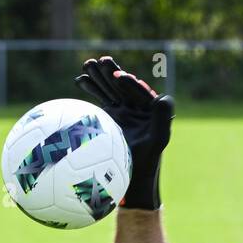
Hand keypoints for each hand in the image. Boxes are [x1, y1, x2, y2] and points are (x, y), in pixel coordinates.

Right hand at [75, 55, 173, 209]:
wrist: (129, 180)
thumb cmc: (145, 164)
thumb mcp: (157, 141)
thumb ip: (163, 119)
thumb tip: (163, 97)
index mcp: (150, 110)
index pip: (140, 92)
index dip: (130, 84)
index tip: (119, 76)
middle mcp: (137, 108)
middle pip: (124, 86)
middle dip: (112, 73)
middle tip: (101, 61)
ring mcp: (123, 111)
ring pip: (111, 90)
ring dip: (99, 77)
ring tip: (88, 64)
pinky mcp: (110, 116)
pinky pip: (101, 99)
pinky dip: (91, 89)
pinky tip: (80, 80)